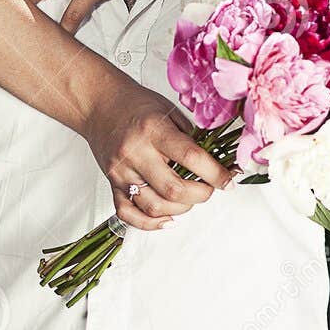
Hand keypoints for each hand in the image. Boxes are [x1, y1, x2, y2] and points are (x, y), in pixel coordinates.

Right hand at [83, 78, 235, 230]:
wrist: (100, 105)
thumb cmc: (137, 106)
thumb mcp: (170, 112)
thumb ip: (191, 139)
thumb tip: (217, 165)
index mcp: (154, 130)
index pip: (191, 158)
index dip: (216, 174)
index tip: (229, 180)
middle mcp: (136, 153)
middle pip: (174, 190)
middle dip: (201, 195)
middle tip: (209, 188)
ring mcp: (122, 171)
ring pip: (154, 207)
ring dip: (180, 209)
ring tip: (188, 198)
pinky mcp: (112, 184)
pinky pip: (129, 214)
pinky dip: (151, 223)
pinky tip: (167, 219)